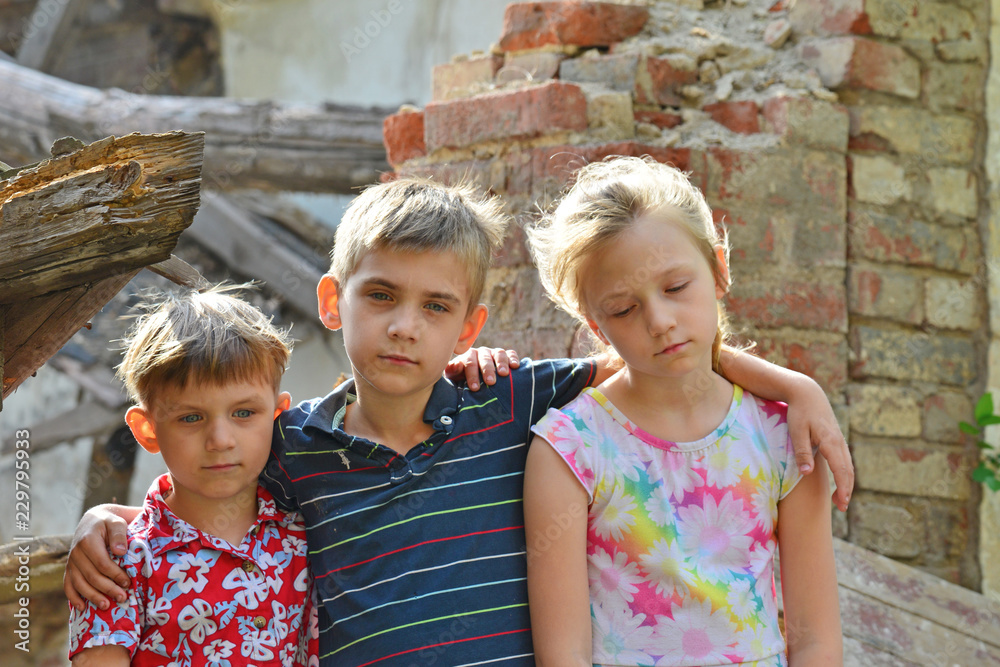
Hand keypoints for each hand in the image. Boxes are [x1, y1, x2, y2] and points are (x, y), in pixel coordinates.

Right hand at [63, 506, 130, 611]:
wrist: (93, 520)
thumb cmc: (109, 523)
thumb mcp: (116, 522)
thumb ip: (119, 534)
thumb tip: (120, 552)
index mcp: (88, 541)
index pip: (102, 563)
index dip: (115, 575)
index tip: (128, 583)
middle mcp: (76, 553)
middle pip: (91, 576)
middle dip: (108, 589)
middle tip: (123, 598)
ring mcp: (71, 562)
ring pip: (79, 584)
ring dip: (92, 597)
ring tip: (106, 606)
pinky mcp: (69, 568)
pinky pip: (68, 585)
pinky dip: (73, 597)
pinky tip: (82, 608)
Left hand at [444, 347, 520, 390]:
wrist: (474, 379)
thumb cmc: (463, 380)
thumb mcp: (454, 377)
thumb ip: (453, 371)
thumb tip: (456, 366)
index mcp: (468, 356)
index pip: (470, 363)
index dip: (472, 375)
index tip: (475, 388)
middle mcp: (482, 352)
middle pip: (485, 358)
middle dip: (487, 370)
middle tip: (490, 382)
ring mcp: (494, 353)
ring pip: (499, 353)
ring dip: (501, 363)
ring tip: (504, 374)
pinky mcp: (506, 356)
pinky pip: (511, 354)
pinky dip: (513, 358)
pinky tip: (515, 366)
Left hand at [786, 378, 853, 511]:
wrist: (807, 393)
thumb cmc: (799, 412)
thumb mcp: (796, 431)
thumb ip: (802, 452)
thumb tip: (807, 473)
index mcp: (830, 441)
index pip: (840, 469)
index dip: (842, 488)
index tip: (842, 502)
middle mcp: (839, 442)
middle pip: (848, 470)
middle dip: (846, 490)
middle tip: (842, 508)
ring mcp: (840, 440)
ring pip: (848, 466)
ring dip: (847, 484)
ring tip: (841, 500)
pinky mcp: (836, 440)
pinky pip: (844, 460)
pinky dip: (844, 474)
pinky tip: (839, 482)